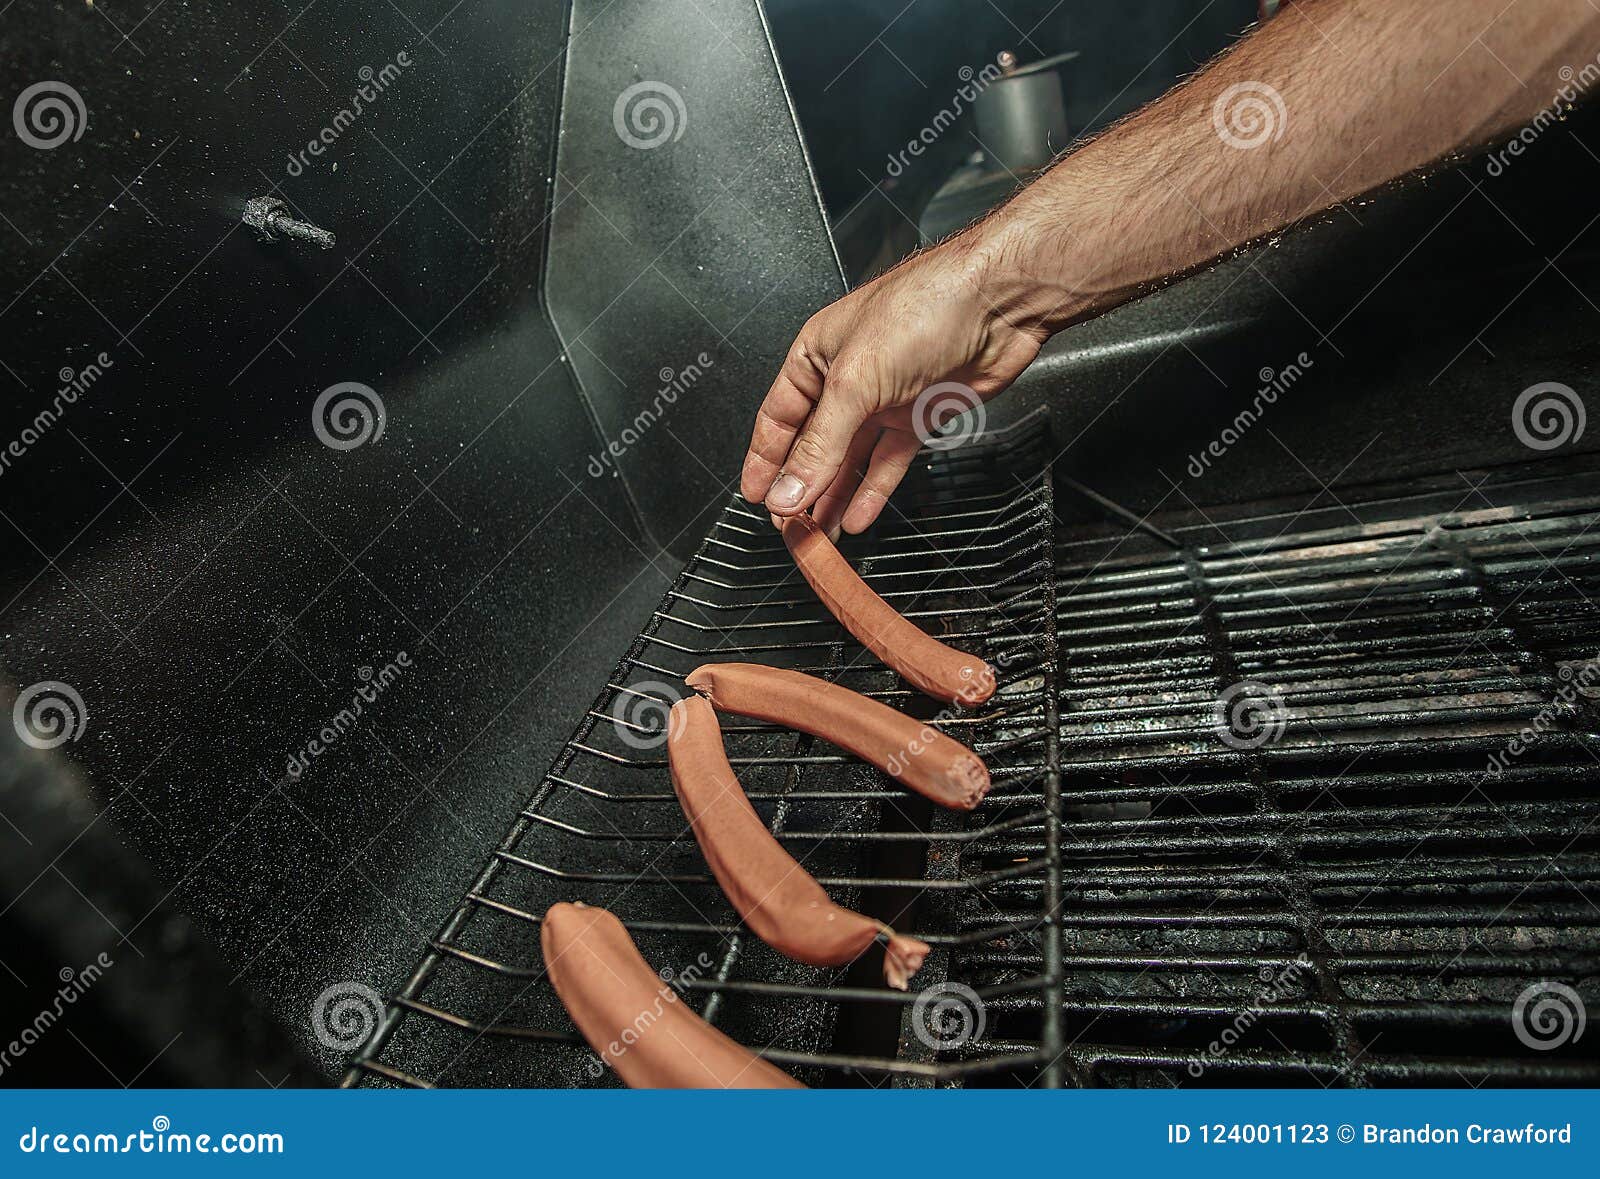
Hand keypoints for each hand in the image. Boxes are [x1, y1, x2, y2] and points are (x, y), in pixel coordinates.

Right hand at [741, 229, 1049, 534]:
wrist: (998, 303)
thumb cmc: (925, 307)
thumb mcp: (855, 381)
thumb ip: (821, 444)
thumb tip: (788, 489)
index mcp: (816, 355)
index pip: (778, 417)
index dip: (765, 459)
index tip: (756, 497)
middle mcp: (847, 377)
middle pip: (814, 443)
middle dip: (800, 486)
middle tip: (788, 526)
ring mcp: (885, 397)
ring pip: (851, 458)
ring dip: (834, 496)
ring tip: (819, 534)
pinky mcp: (919, 414)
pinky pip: (888, 461)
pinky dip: (874, 491)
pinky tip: (858, 517)